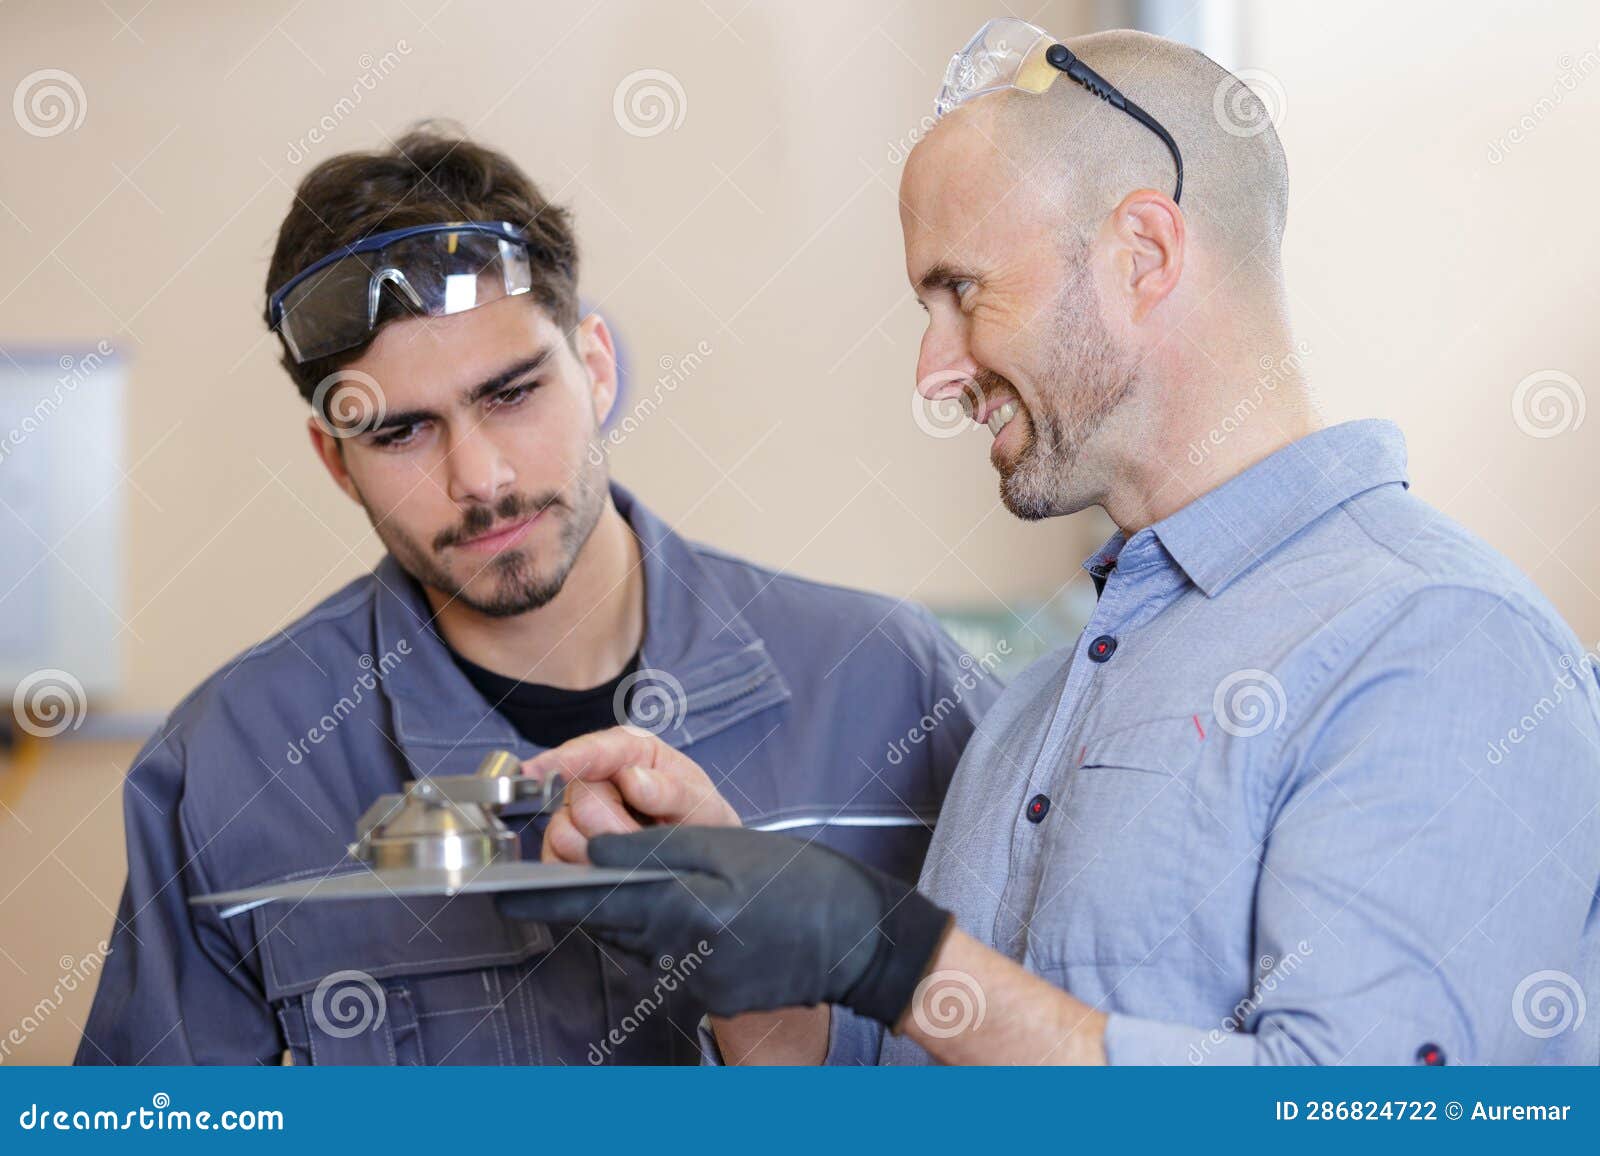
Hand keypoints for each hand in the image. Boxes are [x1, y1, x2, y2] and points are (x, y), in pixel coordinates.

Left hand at [496, 825, 952, 1024]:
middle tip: (585, 859)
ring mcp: (694, 984)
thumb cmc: (803, 885)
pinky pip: (670, 960)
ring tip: (666, 880)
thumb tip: (594, 853)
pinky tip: (704, 912)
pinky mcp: (711, 996)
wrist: (862, 941)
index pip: (592, 903)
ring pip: (639, 939)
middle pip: (611, 923)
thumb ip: (656, 852)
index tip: (504, 892)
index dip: (543, 897)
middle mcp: (679, 957)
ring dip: (635, 912)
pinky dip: (672, 933)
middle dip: (591, 894)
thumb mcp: (730, 849)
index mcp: (680, 911)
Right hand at [526, 727, 739, 863]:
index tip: (535, 771)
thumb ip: (672, 790)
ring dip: (601, 852)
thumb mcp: (700, 801)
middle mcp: (596, 774)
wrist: (698, 858)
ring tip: (634, 851)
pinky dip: (581, 869)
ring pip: (563, 832)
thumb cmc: (699, 818)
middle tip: (646, 839)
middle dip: (614, 828)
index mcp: (630, 750)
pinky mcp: (563, 845)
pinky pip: (553, 859)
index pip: (591, 751)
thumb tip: (633, 779)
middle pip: (581, 801)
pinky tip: (610, 865)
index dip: (564, 760)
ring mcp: (575, 810)